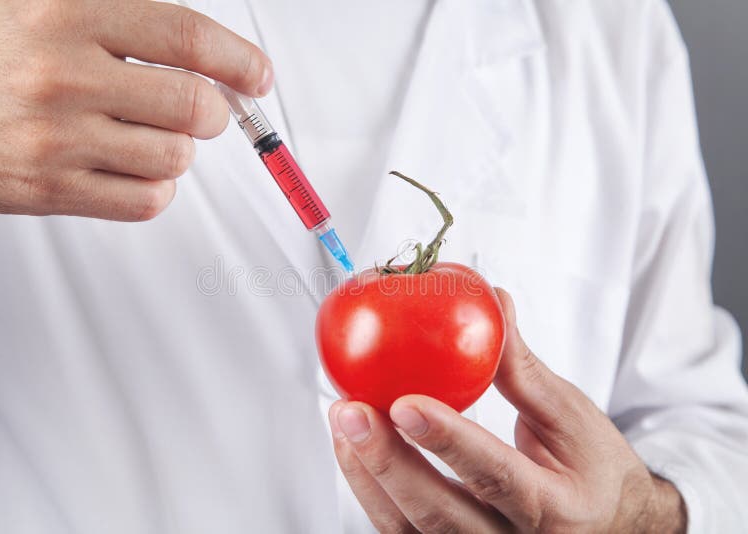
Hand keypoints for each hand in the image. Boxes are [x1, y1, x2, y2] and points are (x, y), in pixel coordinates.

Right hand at [0, 0, 271, 219]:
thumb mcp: (34, 1)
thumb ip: (115, 14)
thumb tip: (198, 45)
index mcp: (65, 12)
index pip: (185, 36)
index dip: (237, 59)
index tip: (256, 75)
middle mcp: (63, 75)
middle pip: (192, 106)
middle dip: (212, 113)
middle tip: (200, 110)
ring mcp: (55, 138)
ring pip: (174, 158)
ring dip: (177, 151)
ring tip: (148, 137)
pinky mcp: (47, 189)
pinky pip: (144, 202)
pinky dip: (154, 189)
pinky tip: (130, 169)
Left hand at [328, 288, 686, 532]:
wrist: (610, 523)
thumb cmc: (594, 469)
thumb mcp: (571, 416)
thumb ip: (523, 369)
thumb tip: (493, 305)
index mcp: (555, 509)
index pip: (496, 477)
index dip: (449, 441)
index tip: (406, 404)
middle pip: (441, 515)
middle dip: (388, 463)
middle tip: (352, 413)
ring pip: (412, 531)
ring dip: (369, 476)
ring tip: (343, 423)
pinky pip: (402, 532)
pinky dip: (371, 491)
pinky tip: (352, 450)